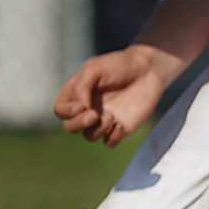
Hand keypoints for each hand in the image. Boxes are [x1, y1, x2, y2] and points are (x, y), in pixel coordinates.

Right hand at [54, 45, 180, 146]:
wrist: (147, 71)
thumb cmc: (118, 65)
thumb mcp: (94, 68)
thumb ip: (81, 87)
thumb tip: (82, 108)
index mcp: (77, 93)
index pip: (60, 110)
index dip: (67, 112)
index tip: (83, 104)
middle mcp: (87, 108)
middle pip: (70, 127)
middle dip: (79, 124)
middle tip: (95, 114)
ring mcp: (103, 119)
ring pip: (89, 136)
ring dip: (98, 129)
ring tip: (112, 116)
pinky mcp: (120, 128)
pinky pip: (109, 143)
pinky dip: (113, 138)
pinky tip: (121, 125)